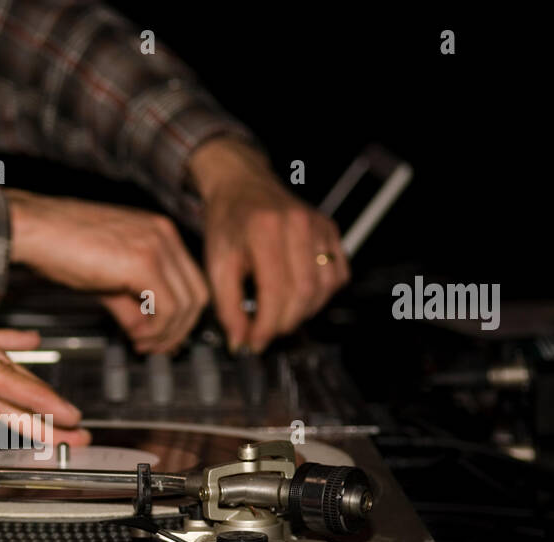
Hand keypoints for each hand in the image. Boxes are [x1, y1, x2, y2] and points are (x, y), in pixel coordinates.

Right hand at [6, 189, 208, 353]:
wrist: (34, 228)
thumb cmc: (61, 246)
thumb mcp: (106, 278)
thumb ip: (132, 304)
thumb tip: (145, 331)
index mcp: (159, 231)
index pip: (190, 280)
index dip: (181, 316)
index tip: (163, 337)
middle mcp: (164, 234)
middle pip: (197, 294)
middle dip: (180, 329)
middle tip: (157, 348)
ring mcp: (157, 246)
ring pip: (186, 304)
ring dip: (167, 334)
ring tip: (142, 344)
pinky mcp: (144, 262)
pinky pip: (167, 308)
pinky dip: (157, 330)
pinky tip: (137, 338)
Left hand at [189, 138, 349, 352]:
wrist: (241, 186)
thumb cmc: (228, 222)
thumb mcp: (216, 264)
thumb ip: (226, 305)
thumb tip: (239, 341)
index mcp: (265, 230)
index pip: (276, 291)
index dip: (268, 325)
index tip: (255, 342)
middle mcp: (297, 225)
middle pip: (303, 293)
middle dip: (284, 323)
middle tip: (265, 332)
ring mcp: (319, 226)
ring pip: (324, 288)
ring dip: (303, 312)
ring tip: (280, 315)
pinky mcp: (331, 231)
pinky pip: (338, 275)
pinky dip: (321, 296)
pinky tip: (299, 296)